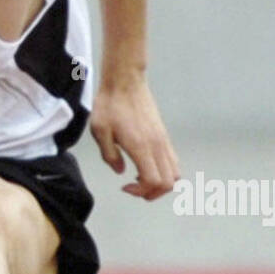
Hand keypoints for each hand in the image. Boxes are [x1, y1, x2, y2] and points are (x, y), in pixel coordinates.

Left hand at [89, 74, 179, 199]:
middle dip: (152, 192)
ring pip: (175, 172)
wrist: (125, 81)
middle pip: (169, 182)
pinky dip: (163, 171)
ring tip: (139, 178)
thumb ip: (109, 155)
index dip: (141, 191)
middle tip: (133, 187)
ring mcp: (163, 139)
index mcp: (141, 146)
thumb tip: (121, 171)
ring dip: (160, 183)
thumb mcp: (99, 132)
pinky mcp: (163, 134)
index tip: (125, 186)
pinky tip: (144, 166)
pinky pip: (172, 160)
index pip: (154, 181)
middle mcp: (157, 145)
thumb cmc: (110, 105)